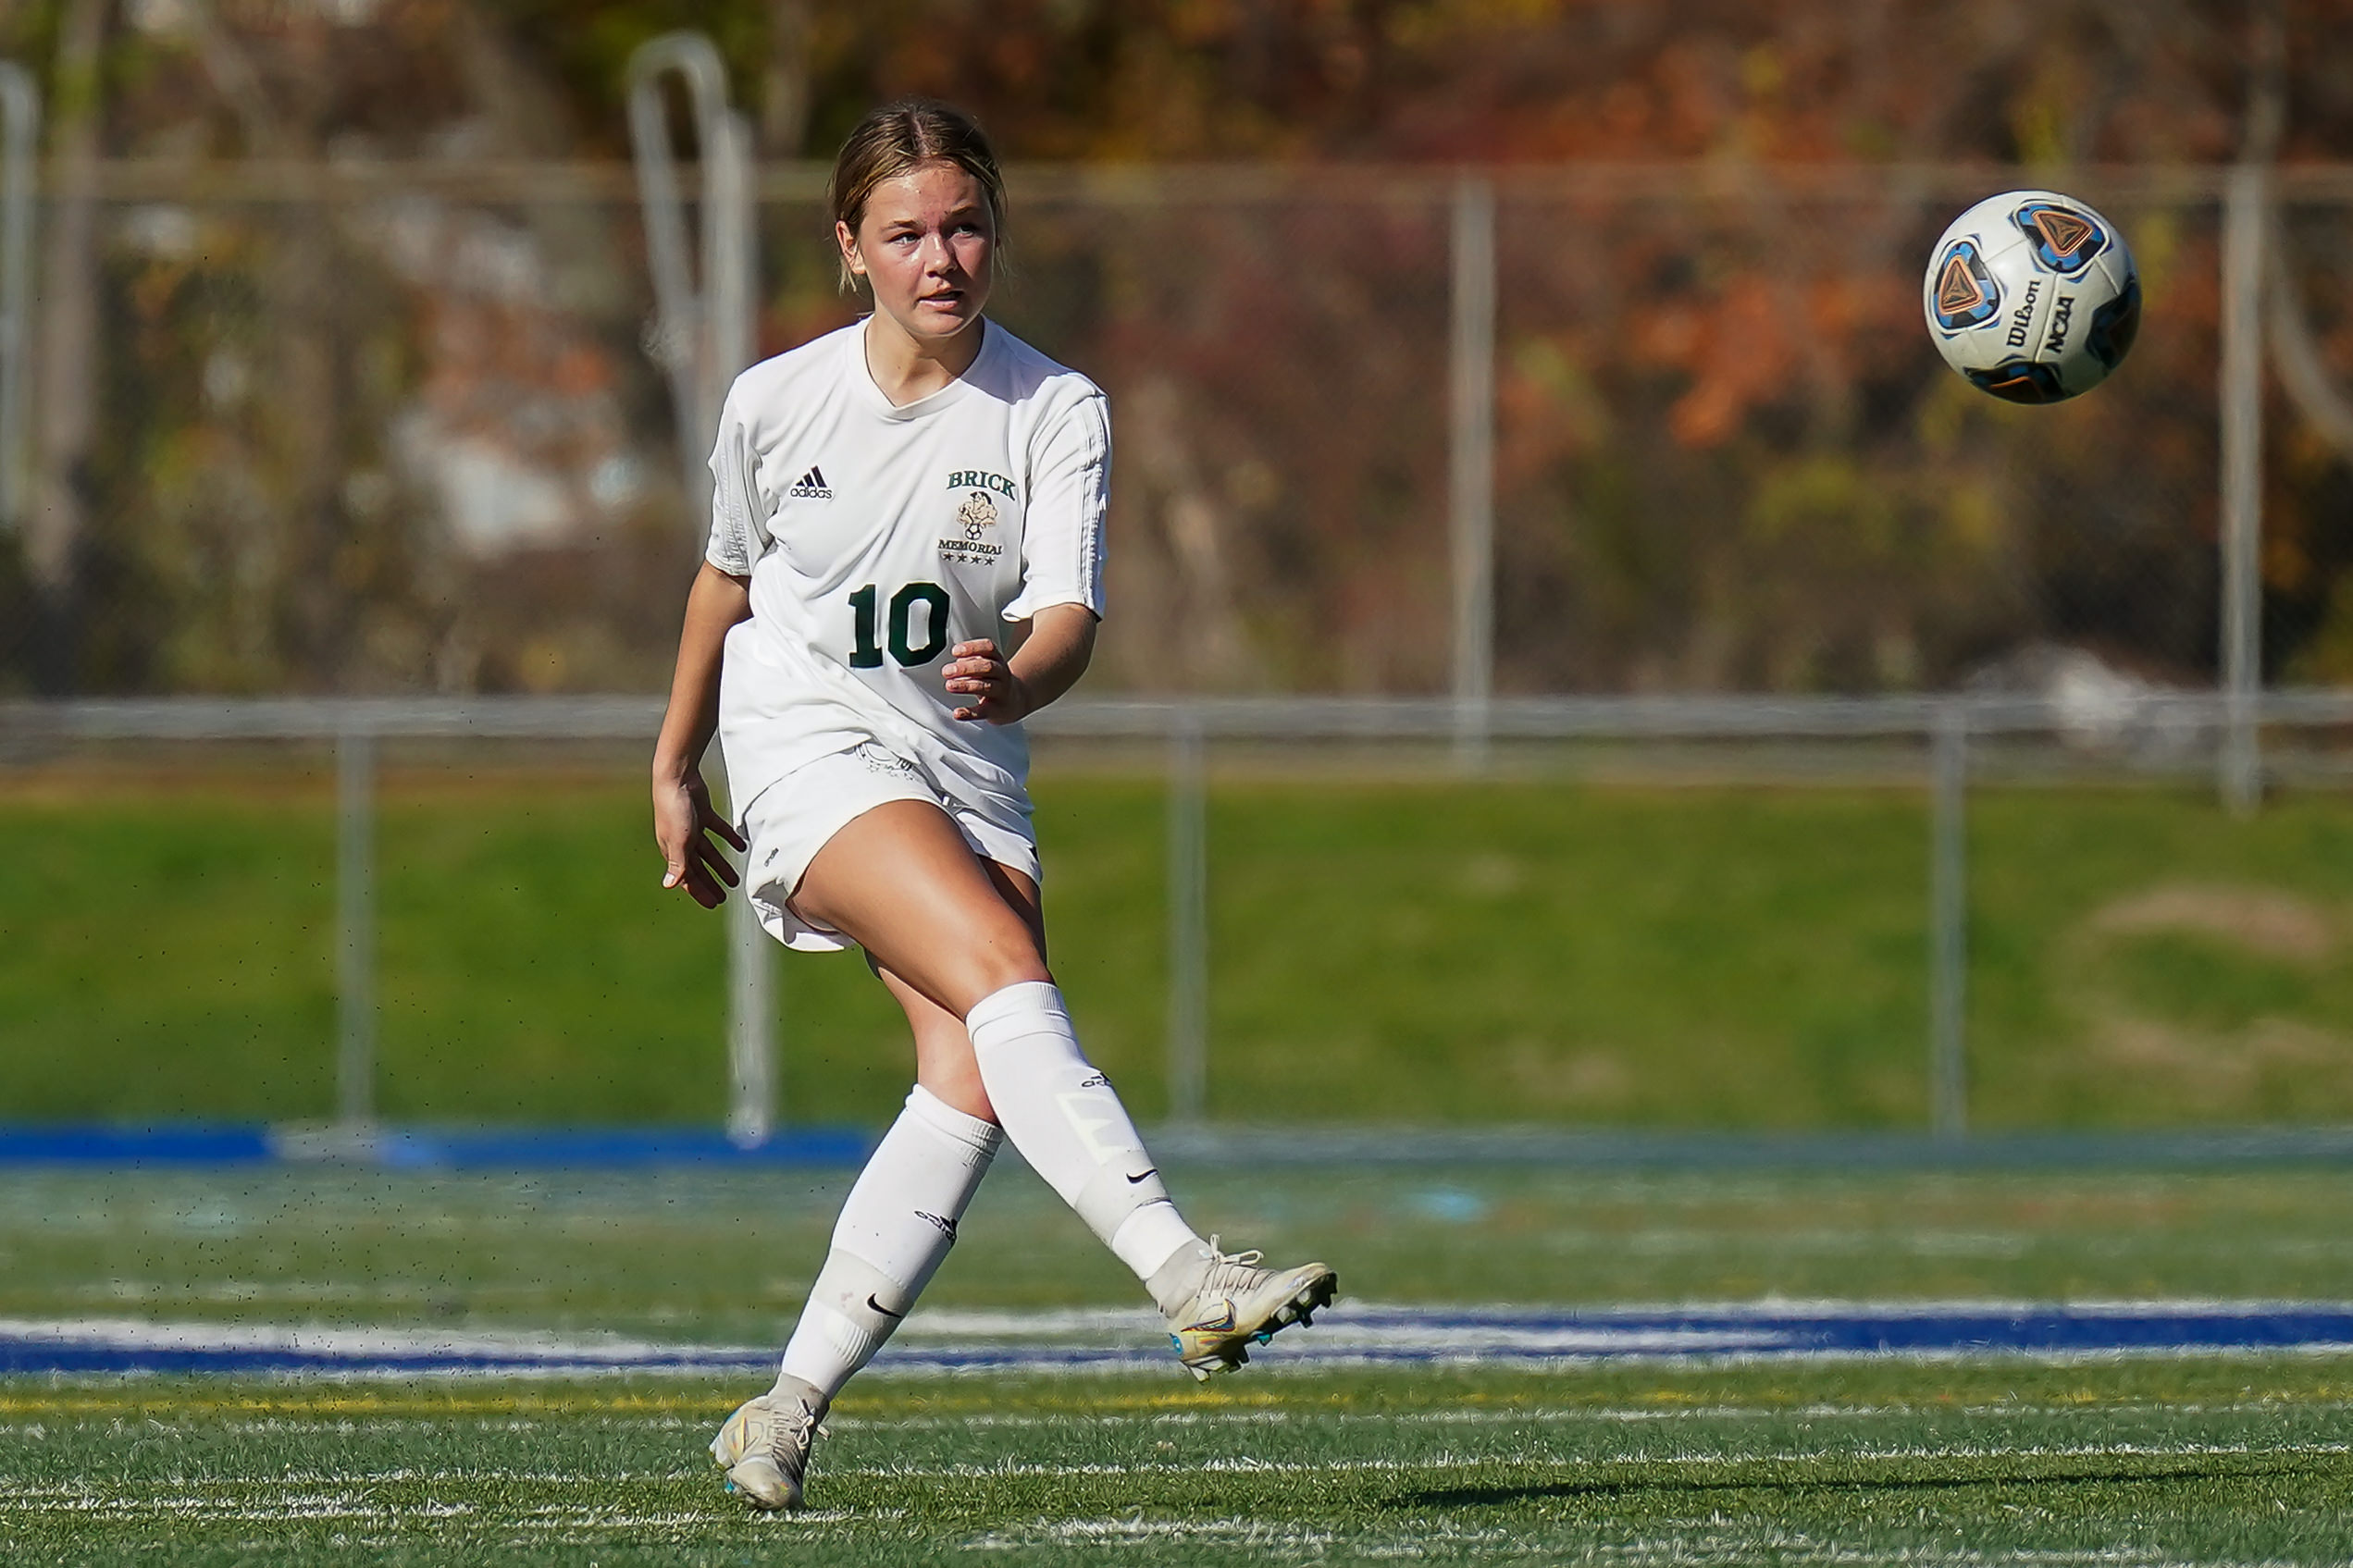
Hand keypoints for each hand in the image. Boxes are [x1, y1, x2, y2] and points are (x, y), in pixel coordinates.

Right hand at [652, 764, 746, 908]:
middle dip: (711, 883)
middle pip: (699, 868)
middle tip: (725, 896)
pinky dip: (729, 838)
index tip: (714, 904)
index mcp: (673, 850)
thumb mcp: (679, 839)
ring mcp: (692, 827)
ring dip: (721, 865)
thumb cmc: (674, 808)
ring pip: (709, 852)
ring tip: (735, 879)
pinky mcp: (702, 813)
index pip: (687, 878)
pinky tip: (741, 847)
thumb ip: (678, 863)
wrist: (676, 776)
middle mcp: (681, 841)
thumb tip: (669, 886)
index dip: (700, 892)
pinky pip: (717, 830)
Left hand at [944, 639, 1028, 723]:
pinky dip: (969, 713)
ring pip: (985, 687)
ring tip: (949, 685)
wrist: (1013, 702)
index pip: (988, 649)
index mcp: (997, 660)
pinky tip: (958, 713)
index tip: (955, 651)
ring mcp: (1000, 692)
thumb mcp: (984, 666)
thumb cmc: (993, 680)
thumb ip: (969, 662)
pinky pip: (982, 711)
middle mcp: (1001, 674)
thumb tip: (953, 666)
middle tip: (947, 671)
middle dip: (965, 668)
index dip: (972, 648)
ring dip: (965, 685)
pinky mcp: (995, 710)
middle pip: (987, 667)